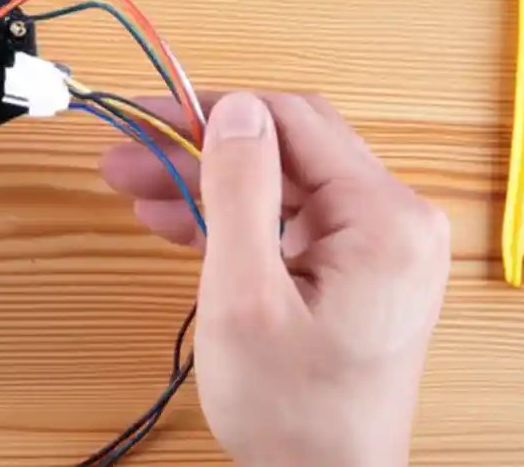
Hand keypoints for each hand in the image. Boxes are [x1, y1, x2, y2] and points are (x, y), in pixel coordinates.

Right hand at [102, 92, 449, 466]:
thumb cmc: (294, 413)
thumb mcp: (246, 297)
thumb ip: (240, 192)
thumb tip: (234, 108)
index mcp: (384, 219)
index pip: (292, 123)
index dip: (213, 111)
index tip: (149, 118)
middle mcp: (396, 222)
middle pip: (286, 149)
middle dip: (200, 149)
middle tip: (127, 158)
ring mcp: (380, 247)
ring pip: (282, 185)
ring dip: (210, 184)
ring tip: (136, 189)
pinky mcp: (359, 271)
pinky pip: (292, 222)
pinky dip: (237, 221)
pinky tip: (177, 222)